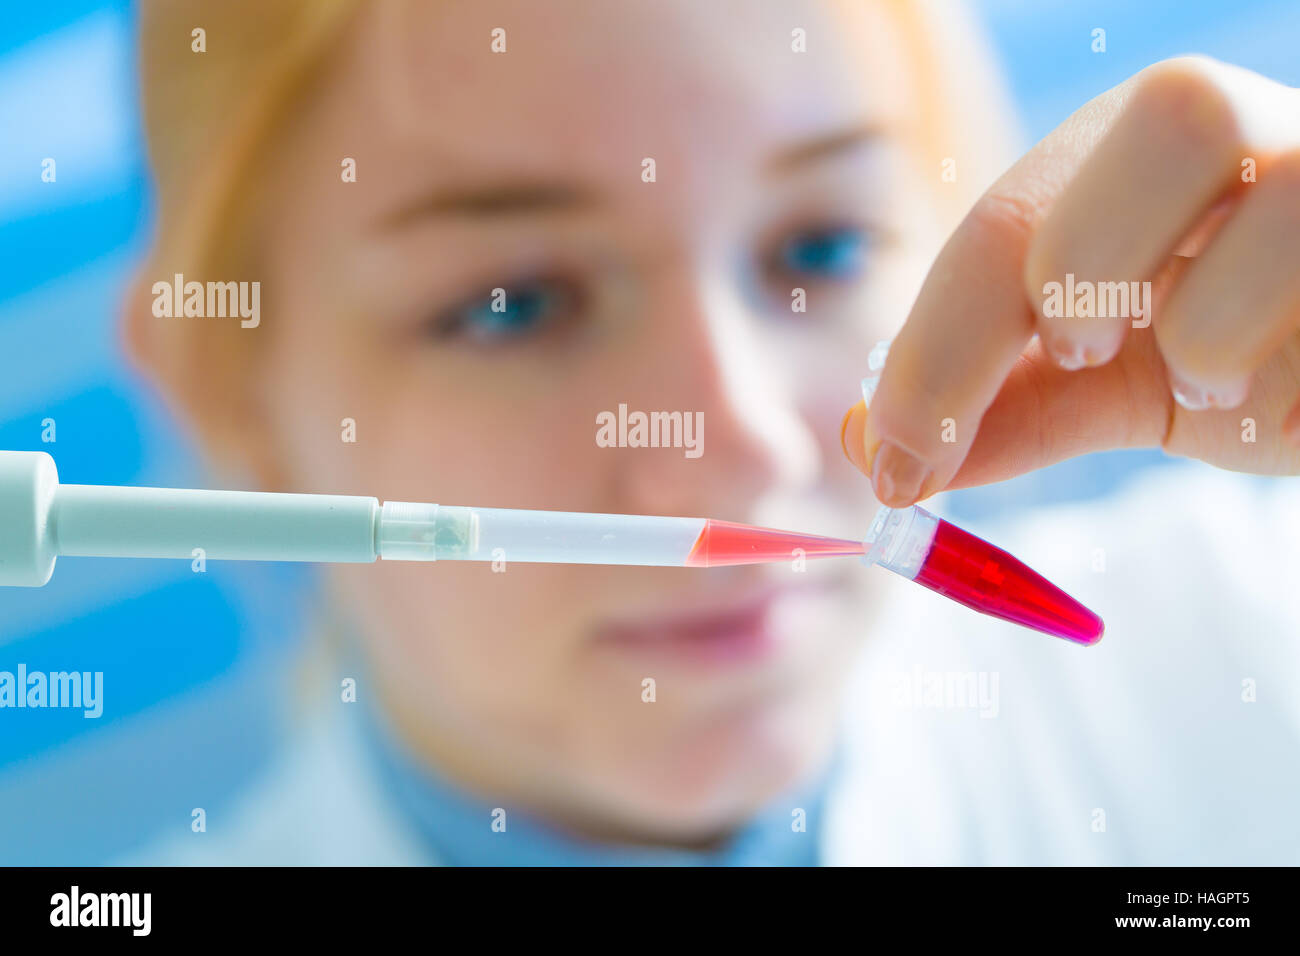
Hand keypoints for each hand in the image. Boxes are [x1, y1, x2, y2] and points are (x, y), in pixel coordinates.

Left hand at [841, 56, 1299, 506]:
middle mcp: (1242, 129)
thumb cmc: (1225, 350)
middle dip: (1084, 274)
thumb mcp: (1109, 378)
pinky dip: (1289, 395)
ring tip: (1222, 378)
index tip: (894, 464)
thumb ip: (1006, 405)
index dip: (937, 352)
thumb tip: (873, 448)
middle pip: (1165, 123)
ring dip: (1211, 349)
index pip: (1010, 220)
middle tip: (1082, 357)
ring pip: (1270, 222)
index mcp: (1127, 151)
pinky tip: (1292, 384)